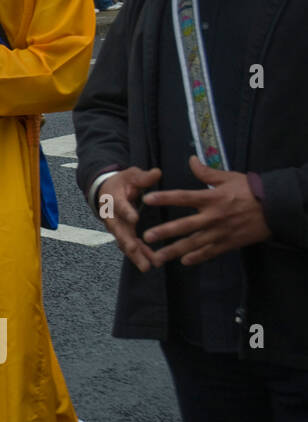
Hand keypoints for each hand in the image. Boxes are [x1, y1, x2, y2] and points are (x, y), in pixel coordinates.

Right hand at [96, 167, 162, 271]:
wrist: (107, 191)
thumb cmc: (122, 182)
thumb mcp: (131, 175)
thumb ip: (144, 177)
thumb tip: (157, 173)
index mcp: (113, 199)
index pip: (119, 206)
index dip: (126, 212)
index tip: (134, 219)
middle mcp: (112, 216)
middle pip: (118, 230)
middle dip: (127, 242)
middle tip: (135, 251)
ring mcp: (116, 227)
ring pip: (123, 242)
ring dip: (135, 255)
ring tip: (146, 267)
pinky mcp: (122, 234)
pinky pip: (129, 246)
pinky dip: (139, 255)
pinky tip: (150, 264)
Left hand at [141, 156, 271, 266]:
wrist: (276, 208)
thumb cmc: (250, 190)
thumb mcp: (229, 177)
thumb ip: (207, 171)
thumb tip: (191, 159)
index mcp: (212, 198)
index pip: (184, 197)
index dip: (165, 197)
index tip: (148, 198)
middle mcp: (213, 216)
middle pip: (185, 225)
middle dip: (165, 232)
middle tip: (145, 237)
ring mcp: (220, 232)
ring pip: (193, 244)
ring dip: (174, 251)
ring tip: (156, 258)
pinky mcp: (229, 243)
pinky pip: (210, 253)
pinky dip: (197, 258)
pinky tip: (183, 262)